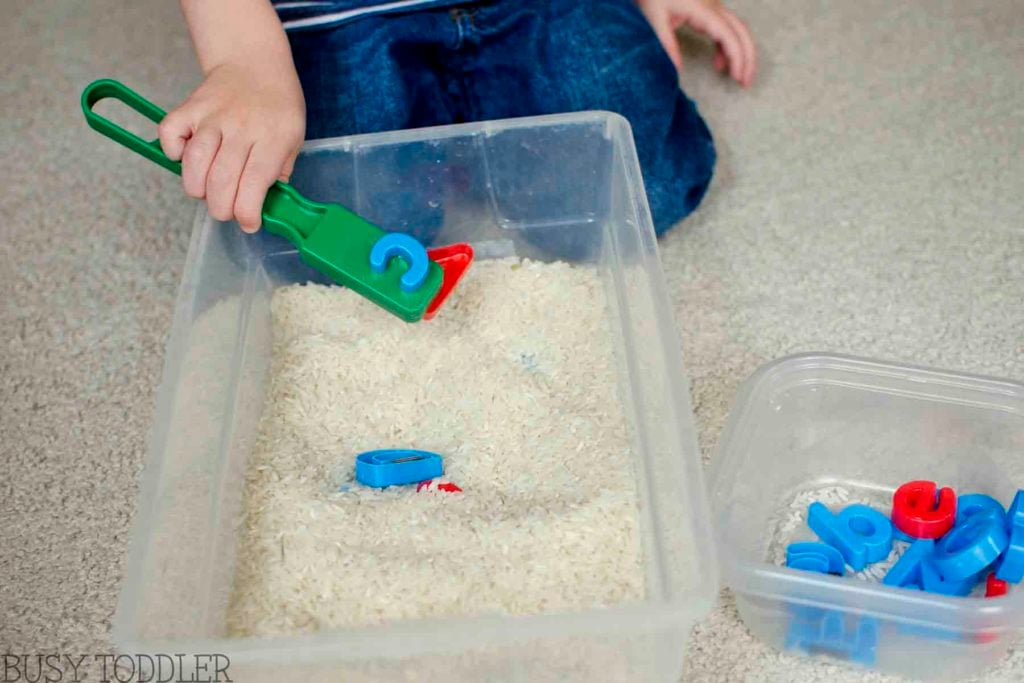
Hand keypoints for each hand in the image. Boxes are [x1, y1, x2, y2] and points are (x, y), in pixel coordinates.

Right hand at [158, 62, 304, 231]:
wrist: (255, 63)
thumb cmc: (278, 106)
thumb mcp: (294, 139)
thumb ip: (280, 171)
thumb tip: (265, 205)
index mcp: (272, 138)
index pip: (254, 184)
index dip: (248, 214)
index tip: (249, 223)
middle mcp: (240, 127)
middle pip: (221, 180)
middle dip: (221, 209)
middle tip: (226, 210)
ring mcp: (212, 116)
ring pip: (193, 162)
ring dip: (197, 188)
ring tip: (206, 191)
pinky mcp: (189, 107)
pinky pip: (170, 134)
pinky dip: (172, 152)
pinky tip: (186, 158)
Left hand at [636, 0, 756, 86]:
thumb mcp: (655, 19)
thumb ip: (666, 44)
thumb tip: (676, 70)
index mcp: (703, 9)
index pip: (728, 35)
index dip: (737, 57)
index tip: (737, 77)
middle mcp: (713, 6)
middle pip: (741, 31)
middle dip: (748, 57)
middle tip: (746, 82)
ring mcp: (713, 8)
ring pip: (737, 30)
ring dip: (741, 53)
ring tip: (737, 77)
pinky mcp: (709, 11)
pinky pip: (726, 30)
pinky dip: (726, 48)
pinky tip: (719, 65)